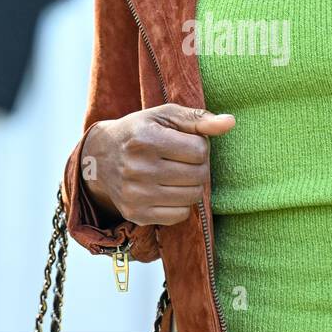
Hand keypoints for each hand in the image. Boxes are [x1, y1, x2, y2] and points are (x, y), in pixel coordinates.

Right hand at [82, 103, 235, 225]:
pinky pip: (179, 215)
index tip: (185, 143)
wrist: (100, 157)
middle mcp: (138, 168)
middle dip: (198, 166)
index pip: (199, 150)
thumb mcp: (163, 116)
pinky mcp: (137, 214)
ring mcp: (136, 194)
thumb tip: (230, 122)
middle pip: (198, 175)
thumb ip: (198, 118)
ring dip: (191, 185)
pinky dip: (181, 203)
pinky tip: (168, 190)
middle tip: (184, 160)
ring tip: (176, 173)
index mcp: (145, 139)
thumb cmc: (139, 131)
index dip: (199, 145)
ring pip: (192, 197)